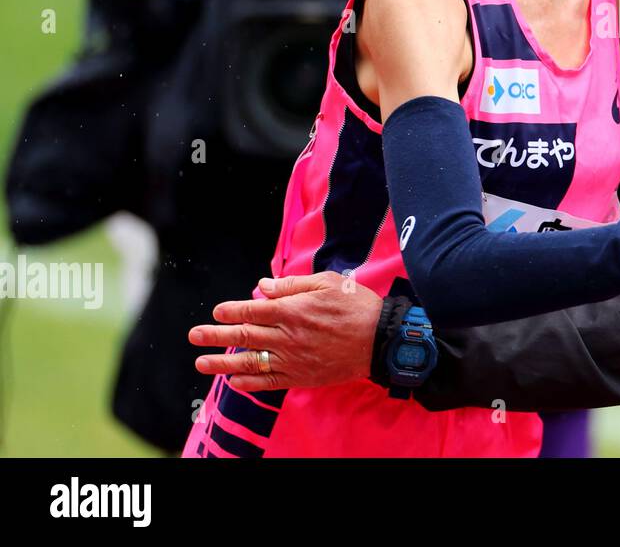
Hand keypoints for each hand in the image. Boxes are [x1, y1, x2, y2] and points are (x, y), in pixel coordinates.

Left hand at [189, 271, 381, 391]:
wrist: (380, 340)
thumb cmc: (356, 306)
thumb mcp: (327, 282)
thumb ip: (292, 285)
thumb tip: (262, 286)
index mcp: (292, 310)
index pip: (252, 310)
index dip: (231, 310)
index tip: (217, 311)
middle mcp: (287, 336)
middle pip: (244, 335)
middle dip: (215, 335)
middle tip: (194, 336)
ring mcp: (292, 359)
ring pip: (250, 362)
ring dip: (222, 362)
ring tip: (202, 363)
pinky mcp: (301, 376)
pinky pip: (268, 382)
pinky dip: (249, 383)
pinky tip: (234, 381)